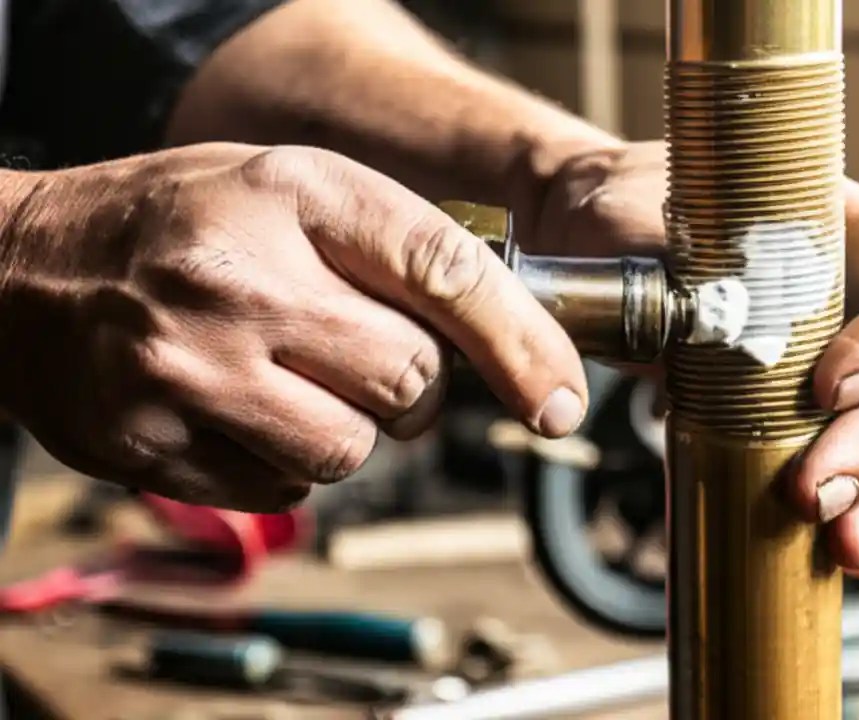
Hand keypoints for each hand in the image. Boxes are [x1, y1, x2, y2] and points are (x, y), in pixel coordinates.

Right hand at [0, 144, 586, 511]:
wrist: (21, 267)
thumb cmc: (180, 223)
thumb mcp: (291, 190)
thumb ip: (396, 250)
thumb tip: (511, 338)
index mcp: (291, 193)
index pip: (444, 272)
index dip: (521, 342)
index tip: (561, 395)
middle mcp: (237, 280)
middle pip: (409, 380)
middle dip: (412, 386)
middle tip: (364, 356)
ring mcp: (187, 371)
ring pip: (352, 450)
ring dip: (348, 429)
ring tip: (288, 378)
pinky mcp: (150, 446)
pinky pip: (284, 490)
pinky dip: (286, 460)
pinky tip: (239, 407)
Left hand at [533, 140, 858, 576]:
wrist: (606, 243)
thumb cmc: (637, 215)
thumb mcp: (653, 226)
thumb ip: (682, 271)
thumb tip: (695, 338)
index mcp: (858, 231)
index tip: (827, 384)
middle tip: (812, 490)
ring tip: (842, 543)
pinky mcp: (828, 426)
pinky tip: (846, 556)